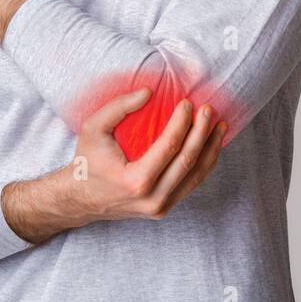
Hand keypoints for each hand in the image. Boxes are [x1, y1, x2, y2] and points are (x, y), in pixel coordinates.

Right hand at [68, 87, 226, 222]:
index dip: (182, 123)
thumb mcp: (93, 129)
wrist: (81, 199)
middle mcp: (152, 199)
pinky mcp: (164, 209)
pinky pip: (190, 185)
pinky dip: (204, 164)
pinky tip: (211, 146)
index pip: (169, 147)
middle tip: (209, 110)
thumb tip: (149, 92)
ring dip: (211, 149)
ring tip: (219, 126)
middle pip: (188, 161)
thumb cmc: (86, 161)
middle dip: (202, 132)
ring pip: (196, 177)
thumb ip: (118, 107)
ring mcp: (160, 208)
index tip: (188, 104)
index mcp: (135, 181)